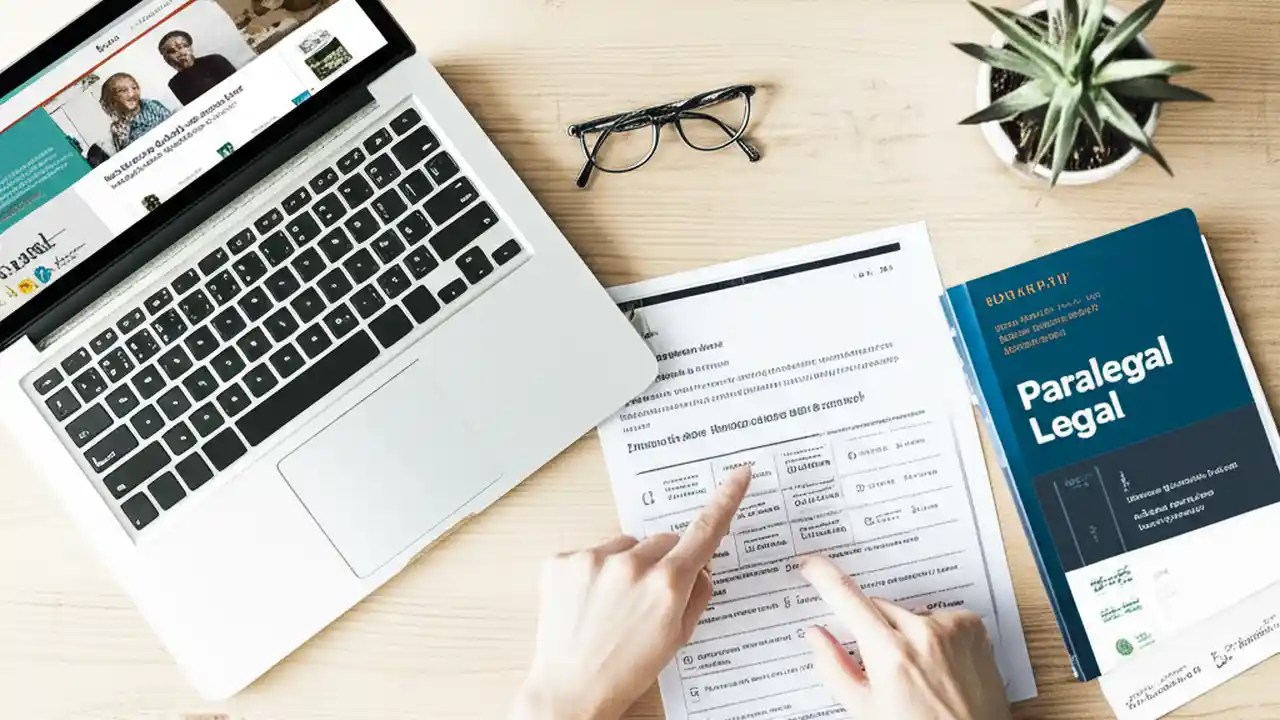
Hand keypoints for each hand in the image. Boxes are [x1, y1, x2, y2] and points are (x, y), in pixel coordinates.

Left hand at [511, 468, 750, 719]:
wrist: (570, 691)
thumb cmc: (627, 671)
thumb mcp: (678, 637)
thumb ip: (697, 594)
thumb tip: (701, 565)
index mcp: (667, 585)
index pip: (704, 532)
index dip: (726, 501)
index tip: (739, 475)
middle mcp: (631, 565)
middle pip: (662, 542)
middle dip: (663, 562)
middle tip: (648, 600)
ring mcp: (592, 559)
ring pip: (625, 546)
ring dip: (625, 566)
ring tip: (612, 607)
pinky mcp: (562, 561)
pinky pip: (591, 553)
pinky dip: (593, 573)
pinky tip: (588, 603)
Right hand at [800, 555, 1010, 719]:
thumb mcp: (866, 710)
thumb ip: (835, 668)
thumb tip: (816, 634)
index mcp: (890, 654)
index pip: (847, 598)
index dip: (824, 576)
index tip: (810, 564)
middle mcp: (921, 633)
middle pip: (877, 609)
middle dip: (871, 629)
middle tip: (880, 666)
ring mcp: (950, 627)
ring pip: (908, 614)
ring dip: (905, 633)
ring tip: (918, 672)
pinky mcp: (972, 626)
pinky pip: (938, 618)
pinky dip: (934, 634)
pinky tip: (940, 664)